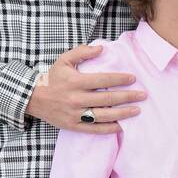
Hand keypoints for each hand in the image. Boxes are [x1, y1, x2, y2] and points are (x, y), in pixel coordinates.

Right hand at [25, 43, 146, 131]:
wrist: (33, 98)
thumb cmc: (52, 77)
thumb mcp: (64, 60)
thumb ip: (82, 52)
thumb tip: (102, 49)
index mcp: (75, 82)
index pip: (103, 80)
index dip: (119, 79)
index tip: (133, 78)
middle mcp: (77, 99)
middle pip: (107, 98)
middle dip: (128, 96)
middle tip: (143, 95)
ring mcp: (75, 114)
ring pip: (104, 115)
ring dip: (123, 113)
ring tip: (137, 110)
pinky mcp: (73, 126)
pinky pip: (94, 129)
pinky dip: (109, 129)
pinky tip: (121, 126)